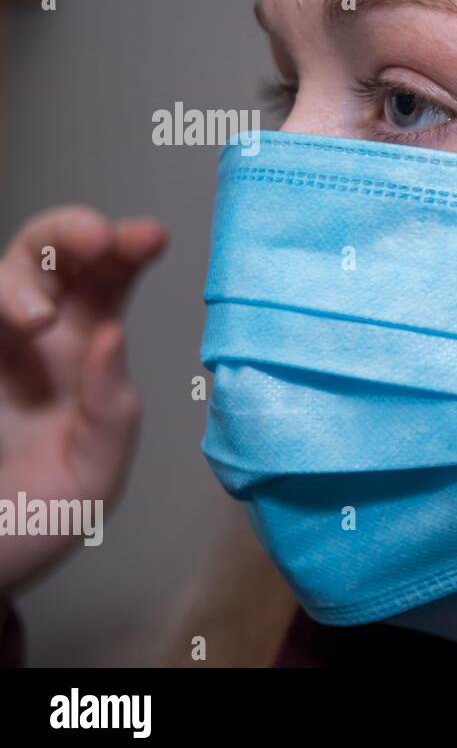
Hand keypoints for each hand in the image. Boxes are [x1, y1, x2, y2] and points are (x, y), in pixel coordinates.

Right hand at [0, 206, 165, 591]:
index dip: (128, 249)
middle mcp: (33, 337)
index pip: (108, 282)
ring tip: (37, 317)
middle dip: (71, 232)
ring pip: (1, 276)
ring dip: (21, 280)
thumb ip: (111, 410)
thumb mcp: (94, 474)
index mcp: (82, 352)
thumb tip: (113, 334)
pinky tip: (10, 324)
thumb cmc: (41, 515)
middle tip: (95, 240)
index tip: (150, 237)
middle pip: (49, 256)